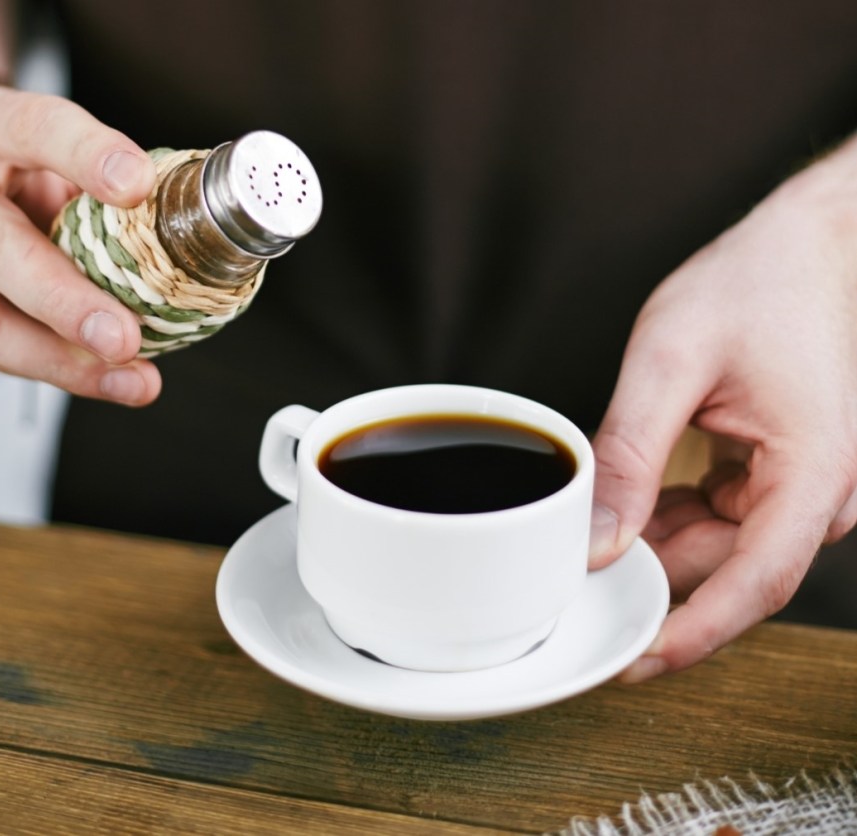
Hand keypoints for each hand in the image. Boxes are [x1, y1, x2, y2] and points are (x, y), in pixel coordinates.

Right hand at [0, 84, 160, 404]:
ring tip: (132, 379)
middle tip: (126, 337)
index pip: (34, 128)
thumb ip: (99, 189)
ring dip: (65, 361)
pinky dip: (57, 372)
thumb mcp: (46, 155)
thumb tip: (188, 235)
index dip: (86, 155)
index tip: (140, 186)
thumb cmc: (9, 173)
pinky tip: (107, 381)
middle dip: (66, 302)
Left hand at [589, 137, 856, 680]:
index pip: (755, 584)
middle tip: (574, 568)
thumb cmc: (754, 285)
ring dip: (656, 541)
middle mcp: (823, 493)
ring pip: (718, 549)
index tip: (631, 663)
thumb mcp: (670, 362)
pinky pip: (722, 521)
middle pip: (726, 570)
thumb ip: (631, 455)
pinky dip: (671, 516)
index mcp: (815, 472)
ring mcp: (805, 488)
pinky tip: (634, 494)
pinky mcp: (782, 478)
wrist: (805, 247)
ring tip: (598, 513)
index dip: (691, 635)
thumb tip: (599, 541)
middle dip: (650, 575)